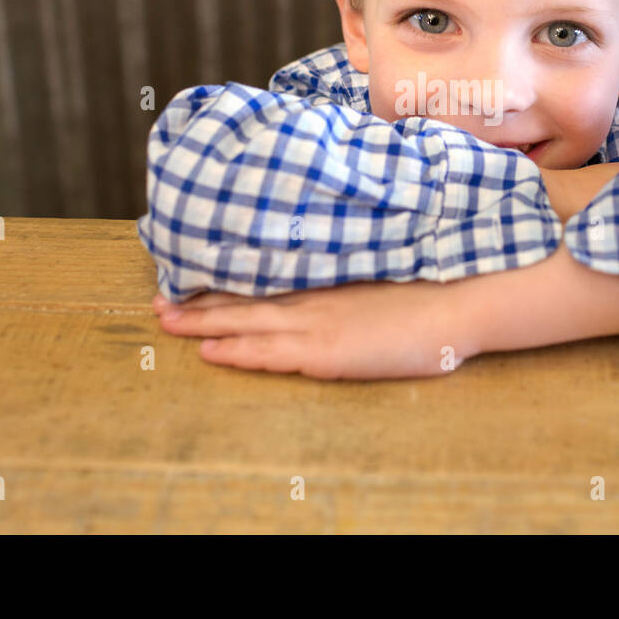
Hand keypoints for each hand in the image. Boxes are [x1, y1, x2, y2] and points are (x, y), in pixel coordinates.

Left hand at [151, 278, 481, 380]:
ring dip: (204, 324)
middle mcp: (315, 295)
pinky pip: (271, 355)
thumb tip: (338, 268)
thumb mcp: (385, 264)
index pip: (266, 275)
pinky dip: (238, 354)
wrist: (457, 299)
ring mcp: (318, 322)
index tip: (194, 272)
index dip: (228, 277)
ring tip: (166, 321)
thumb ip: (355, 265)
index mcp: (328, 274)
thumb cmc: (432, 283)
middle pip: (246, 295)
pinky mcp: (327, 353)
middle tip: (160, 297)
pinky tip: (210, 354)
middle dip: (201, 300)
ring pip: (247, 323)